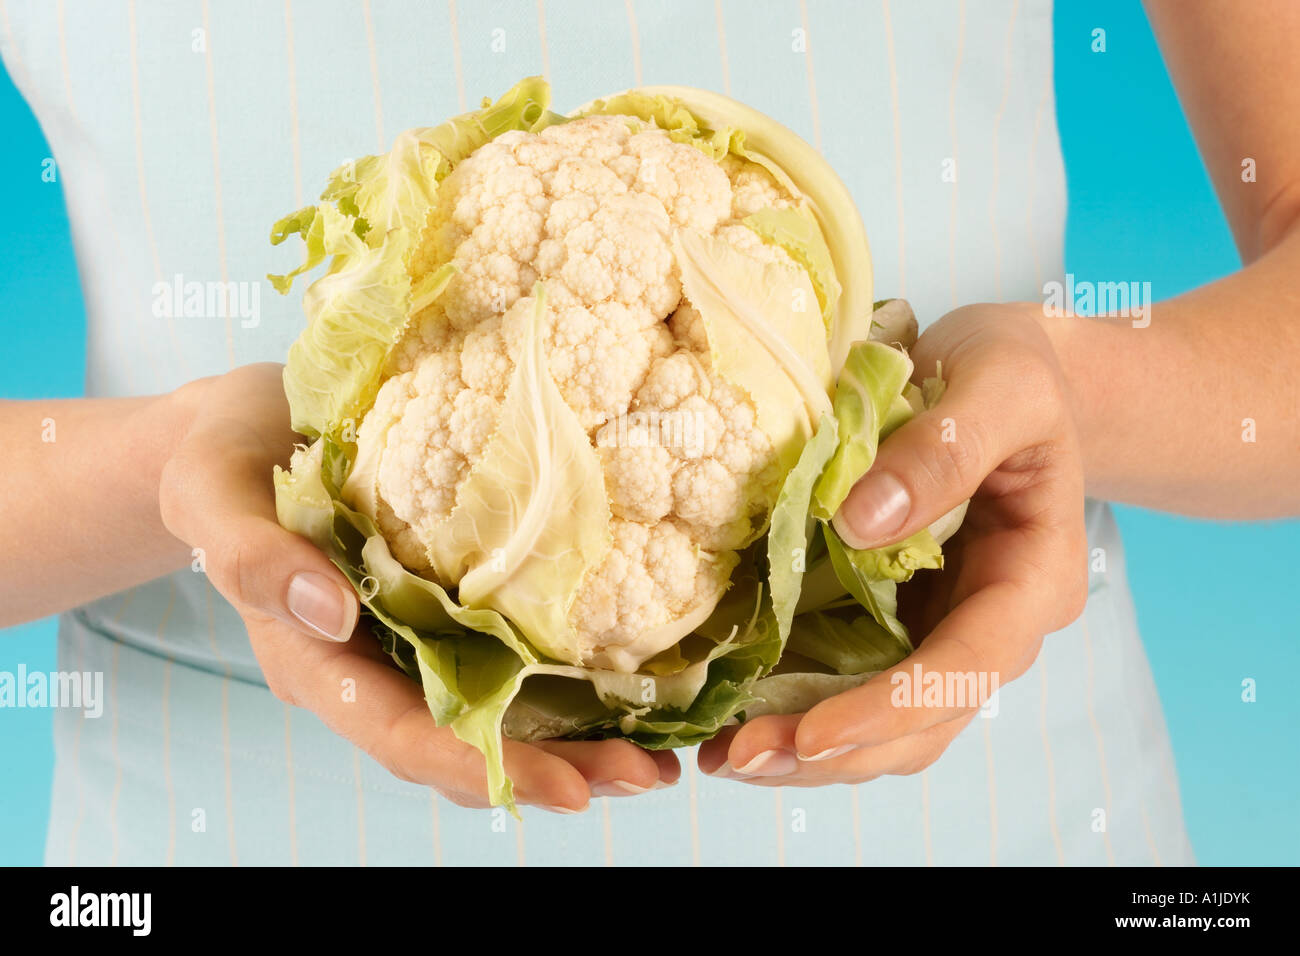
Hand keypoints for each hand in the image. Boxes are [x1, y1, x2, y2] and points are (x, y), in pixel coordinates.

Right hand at [158, 363, 676, 810]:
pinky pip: (509, 652)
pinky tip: (632, 679)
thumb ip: (251, 556)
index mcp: (316, 658)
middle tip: (647, 775)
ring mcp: (415, 636)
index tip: (567, 788)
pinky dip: (568, 678)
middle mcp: (374, 663)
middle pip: (467, 742)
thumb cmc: (222, 457)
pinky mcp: (448, 601)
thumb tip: (335, 610)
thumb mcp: (209, 491)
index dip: (481, 768)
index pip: (401, 734)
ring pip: (499, 710)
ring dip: (578, 740)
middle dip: (558, 769)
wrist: (248, 425)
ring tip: (658, 754)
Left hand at [698, 303, 1087, 784]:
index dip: (890, 708)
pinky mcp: (896, 615)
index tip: (812, 732)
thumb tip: (860, 525)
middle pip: (922, 722)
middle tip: (737, 757)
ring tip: (722, 755)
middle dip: (833, 750)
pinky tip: (733, 714)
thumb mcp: (999, 384)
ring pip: (886, 724)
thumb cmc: (1015, 371)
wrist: (1009, 371)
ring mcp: (941, 626)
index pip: (968, 668)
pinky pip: (852, 681)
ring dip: (810, 749)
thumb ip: (943, 451)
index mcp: (1033, 580)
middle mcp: (991, 624)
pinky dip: (797, 707)